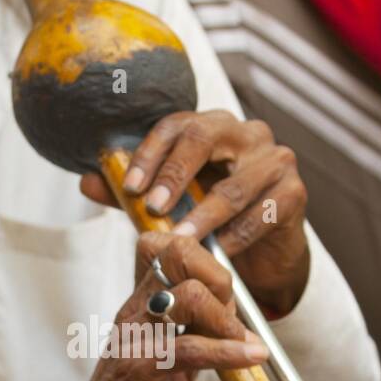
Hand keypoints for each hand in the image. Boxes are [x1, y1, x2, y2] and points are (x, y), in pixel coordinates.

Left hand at [79, 112, 309, 316]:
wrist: (262, 255)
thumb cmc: (214, 220)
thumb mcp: (169, 206)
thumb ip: (133, 193)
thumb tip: (86, 182)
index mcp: (213, 127)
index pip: (176, 124)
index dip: (150, 153)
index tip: (129, 187)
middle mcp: (247, 134)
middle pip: (205, 138)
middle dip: (174, 174)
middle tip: (153, 207)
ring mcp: (276, 161)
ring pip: (234, 184)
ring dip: (203, 215)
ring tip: (180, 239)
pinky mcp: (294, 194)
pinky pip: (262, 214)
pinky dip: (236, 235)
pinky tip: (219, 252)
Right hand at [80, 231, 266, 380]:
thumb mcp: (172, 360)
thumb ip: (198, 335)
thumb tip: (240, 325)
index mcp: (143, 305)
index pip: (167, 247)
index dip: (204, 257)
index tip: (224, 293)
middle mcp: (136, 312)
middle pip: (179, 254)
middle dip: (219, 279)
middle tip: (233, 317)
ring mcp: (135, 337)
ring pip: (189, 296)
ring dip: (227, 320)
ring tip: (242, 346)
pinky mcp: (138, 369)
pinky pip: (190, 348)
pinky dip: (228, 352)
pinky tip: (251, 358)